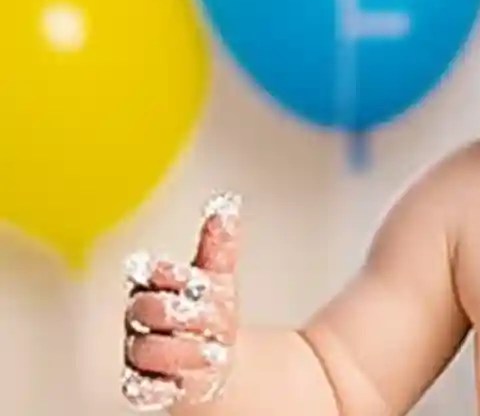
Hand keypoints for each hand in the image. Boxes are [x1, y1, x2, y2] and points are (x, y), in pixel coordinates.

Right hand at [120, 192, 241, 411]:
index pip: (147, 274)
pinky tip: (188, 379)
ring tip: (217, 351)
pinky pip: (143, 388)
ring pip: (145, 349)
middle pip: (145, 310)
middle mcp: (139, 320)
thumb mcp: (218, 280)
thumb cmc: (209, 317)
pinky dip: (165, 385)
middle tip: (218, 316)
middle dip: (182, 311)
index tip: (201, 279)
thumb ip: (219, 247)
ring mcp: (140, 353)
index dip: (171, 275)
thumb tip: (225, 206)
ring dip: (182, 350)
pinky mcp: (145, 386)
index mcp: (151, 287)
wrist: (216, 362)